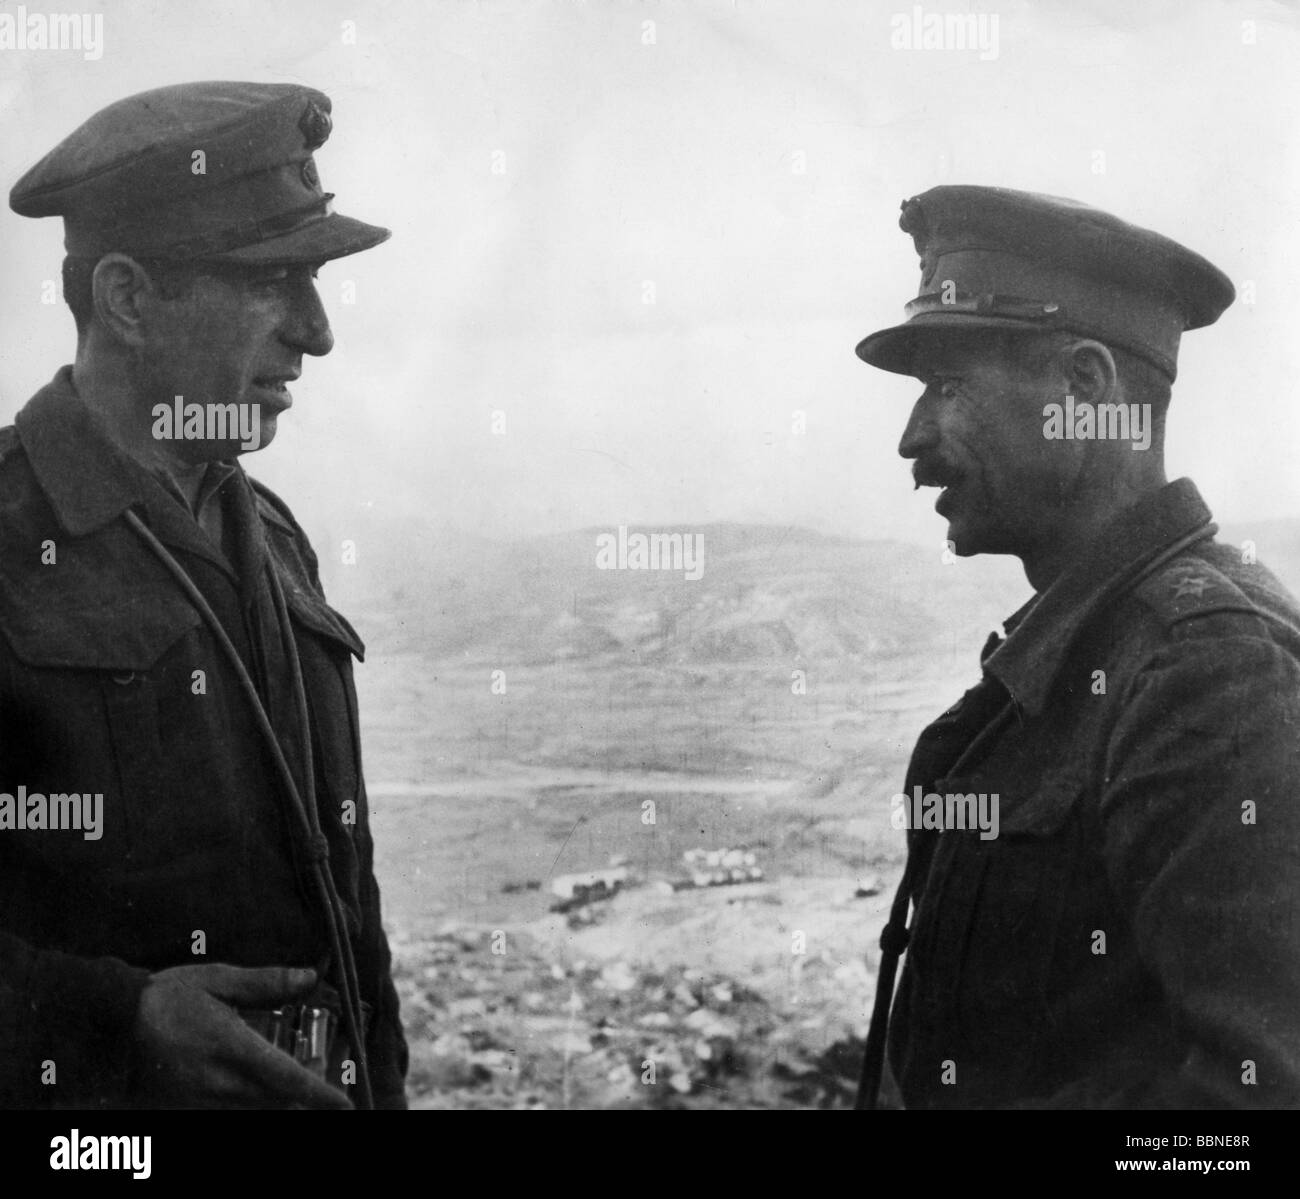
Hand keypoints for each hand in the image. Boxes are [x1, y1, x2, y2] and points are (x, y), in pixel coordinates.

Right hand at [132, 963, 353, 1108]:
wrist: (108, 1029)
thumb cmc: (165, 998)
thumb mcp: (216, 980)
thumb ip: (265, 983)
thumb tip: (308, 977)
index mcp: (231, 1048)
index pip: (286, 1078)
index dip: (318, 1094)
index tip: (344, 1103)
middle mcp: (220, 1084)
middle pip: (279, 1102)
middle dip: (306, 1095)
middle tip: (319, 1073)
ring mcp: (202, 1103)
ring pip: (258, 1112)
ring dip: (282, 1100)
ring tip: (294, 1079)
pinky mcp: (187, 1112)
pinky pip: (232, 1115)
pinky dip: (255, 1105)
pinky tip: (259, 1087)